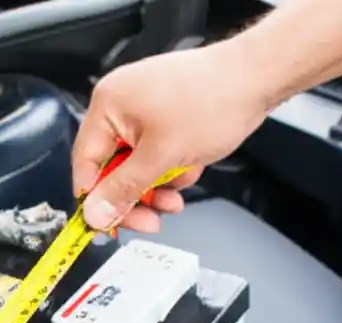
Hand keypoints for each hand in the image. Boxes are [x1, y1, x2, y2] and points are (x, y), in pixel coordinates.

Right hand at [72, 42, 271, 231]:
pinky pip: (155, 156)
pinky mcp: (164, 118)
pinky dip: (170, 170)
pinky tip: (189, 168)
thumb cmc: (214, 99)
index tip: (106, 224)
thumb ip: (124, 189)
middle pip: (111, 168)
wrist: (256, 79)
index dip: (94, 198)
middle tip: (148, 220)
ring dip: (156, 187)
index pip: (85, 163)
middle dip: (133, 196)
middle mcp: (121, 106)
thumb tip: (96, 213)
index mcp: (108, 106)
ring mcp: (143, 111)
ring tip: (175, 196)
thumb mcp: (162, 156)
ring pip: (136, 167)